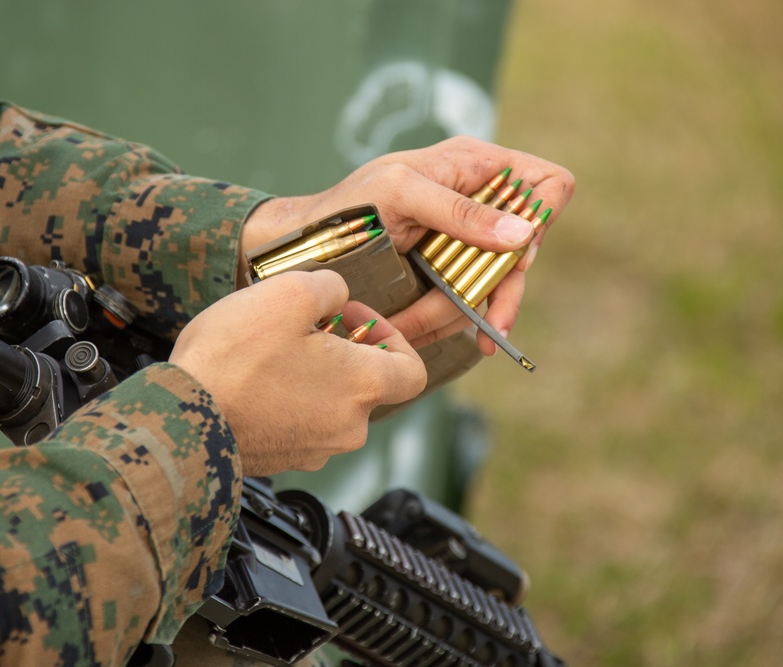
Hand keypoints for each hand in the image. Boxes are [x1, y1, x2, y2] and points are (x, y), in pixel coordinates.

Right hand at [169, 270, 425, 475]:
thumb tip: (336, 296)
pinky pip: (300, 422)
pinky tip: (254, 378)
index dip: (393, 336)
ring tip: (272, 349)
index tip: (354, 319)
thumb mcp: (288, 292)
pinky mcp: (283, 459)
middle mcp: (349, 426)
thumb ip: (329, 286)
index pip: (412, 370)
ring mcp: (316, 448)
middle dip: (341, 348)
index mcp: (364, 386)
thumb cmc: (233, 361)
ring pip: (331, 403)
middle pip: (366, 383)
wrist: (181, 418)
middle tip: (304, 325)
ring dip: (313, 373)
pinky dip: (288, 399)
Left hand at [239, 136, 575, 355]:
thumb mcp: (402, 192)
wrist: (308, 242)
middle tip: (492, 326)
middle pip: (525, 249)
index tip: (517, 252)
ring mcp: (466, 240)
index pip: (548, 184)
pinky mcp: (448, 271)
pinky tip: (434, 335)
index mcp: (477, 166)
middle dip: (502, 290)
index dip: (543, 217)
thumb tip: (522, 233)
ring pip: (496, 284)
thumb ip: (460, 210)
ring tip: (426, 331)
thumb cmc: (351, 201)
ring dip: (468, 314)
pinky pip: (469, 300)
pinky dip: (453, 321)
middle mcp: (480, 201)